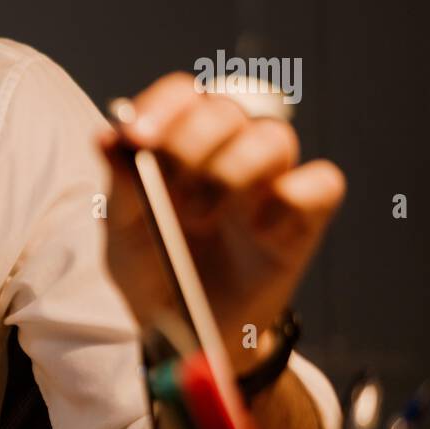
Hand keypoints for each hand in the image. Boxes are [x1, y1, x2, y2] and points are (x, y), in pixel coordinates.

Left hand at [98, 73, 345, 373]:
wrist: (184, 333)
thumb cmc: (153, 272)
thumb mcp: (122, 234)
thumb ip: (120, 185)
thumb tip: (108, 135)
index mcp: (180, 144)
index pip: (183, 95)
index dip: (164, 106)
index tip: (139, 139)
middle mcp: (228, 152)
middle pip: (227, 108)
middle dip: (192, 145)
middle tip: (169, 194)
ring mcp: (269, 183)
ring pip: (273, 137)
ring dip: (232, 173)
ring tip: (202, 218)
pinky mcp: (303, 218)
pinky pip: (322, 181)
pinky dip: (290, 200)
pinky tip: (257, 232)